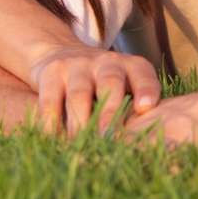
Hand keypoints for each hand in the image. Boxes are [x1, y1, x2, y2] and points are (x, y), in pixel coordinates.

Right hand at [28, 45, 161, 135]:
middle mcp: (106, 62)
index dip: (146, 89)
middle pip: (110, 84)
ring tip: (80, 146)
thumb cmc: (102, 84)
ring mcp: (78, 66)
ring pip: (79, 94)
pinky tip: (54, 141)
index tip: (146, 108)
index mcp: (130, 66)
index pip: (143, 74)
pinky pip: (51, 100)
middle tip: (110, 137)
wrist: (61, 52)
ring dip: (80, 122)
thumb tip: (143, 146)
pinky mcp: (52, 73)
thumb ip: (134, 110)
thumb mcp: (124, 88)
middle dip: (110, 112)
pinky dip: (52, 123)